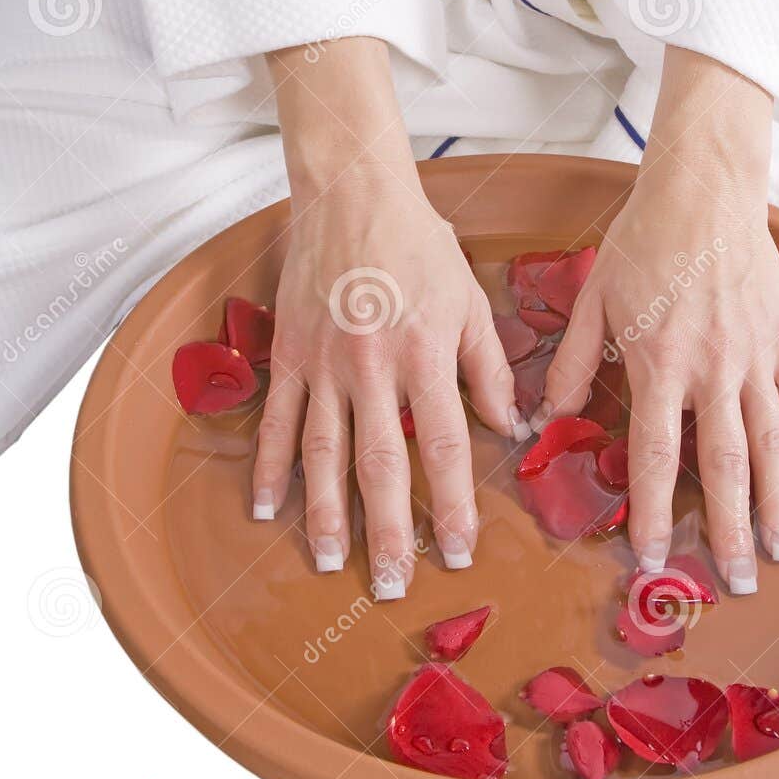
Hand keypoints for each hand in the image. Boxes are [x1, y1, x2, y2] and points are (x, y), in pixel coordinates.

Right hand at [252, 38, 519, 593]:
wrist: (352, 192)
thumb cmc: (419, 244)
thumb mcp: (470, 301)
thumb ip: (487, 368)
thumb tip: (510, 429)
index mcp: (424, 355)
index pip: (441, 446)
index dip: (450, 504)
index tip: (457, 552)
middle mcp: (372, 367)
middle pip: (380, 465)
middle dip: (388, 532)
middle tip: (393, 586)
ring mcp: (324, 363)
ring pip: (325, 454)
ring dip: (327, 514)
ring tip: (331, 564)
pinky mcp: (289, 353)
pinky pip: (278, 420)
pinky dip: (270, 467)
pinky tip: (267, 509)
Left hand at [538, 50, 778, 592]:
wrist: (704, 188)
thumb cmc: (642, 240)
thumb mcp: (591, 298)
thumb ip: (570, 362)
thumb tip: (543, 419)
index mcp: (658, 363)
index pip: (656, 454)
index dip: (655, 512)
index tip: (656, 561)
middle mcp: (712, 368)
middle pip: (724, 465)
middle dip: (729, 530)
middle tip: (736, 584)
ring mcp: (756, 356)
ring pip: (774, 443)